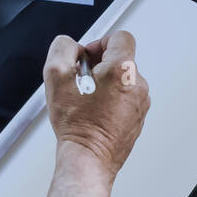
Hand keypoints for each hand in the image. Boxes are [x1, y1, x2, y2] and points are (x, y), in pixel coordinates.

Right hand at [43, 31, 148, 182]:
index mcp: (123, 69)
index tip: (86, 58)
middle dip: (98, 67)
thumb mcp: (56, 76)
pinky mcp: (138, 117)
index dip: (98, 43)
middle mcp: (138, 84)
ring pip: (122, 81)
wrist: (88, 159)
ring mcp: (141, 102)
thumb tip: (71, 46)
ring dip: (104, 85)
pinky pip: (125, 100)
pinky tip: (94, 114)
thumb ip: (62, 49)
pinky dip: (110, 102)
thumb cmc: (76, 124)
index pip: (119, 37)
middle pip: (120, 60)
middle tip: (80, 84)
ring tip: (86, 102)